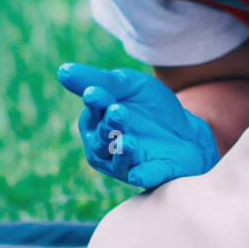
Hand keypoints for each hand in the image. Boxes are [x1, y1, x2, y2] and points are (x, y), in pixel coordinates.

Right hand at [58, 62, 219, 188]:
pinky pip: (145, 177)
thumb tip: (63, 70)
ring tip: (129, 141)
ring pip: (119, 161)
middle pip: (102, 139)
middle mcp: (104, 147)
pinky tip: (138, 175)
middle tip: (119, 112)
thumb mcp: (129, 85)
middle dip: (110, 126)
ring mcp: (127, 164)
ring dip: (123, 152)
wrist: (186, 131)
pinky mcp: (151, 174)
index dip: (96, 102)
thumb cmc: (148, 106)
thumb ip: (100, 80)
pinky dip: (142, 176)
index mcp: (96, 121)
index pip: (93, 111)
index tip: (96, 93)